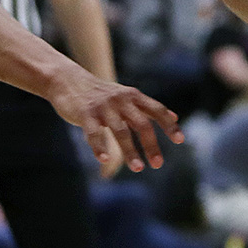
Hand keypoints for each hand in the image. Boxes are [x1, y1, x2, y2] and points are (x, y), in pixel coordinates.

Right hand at [55, 75, 183, 172]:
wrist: (67, 80)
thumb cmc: (101, 93)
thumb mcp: (127, 96)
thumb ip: (149, 107)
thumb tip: (174, 116)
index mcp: (133, 96)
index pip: (157, 110)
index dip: (169, 124)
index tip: (180, 140)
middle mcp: (121, 100)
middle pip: (142, 124)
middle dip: (151, 145)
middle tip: (158, 164)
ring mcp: (103, 107)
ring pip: (120, 131)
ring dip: (130, 151)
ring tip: (139, 168)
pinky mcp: (85, 114)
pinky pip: (94, 133)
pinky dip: (100, 147)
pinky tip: (105, 161)